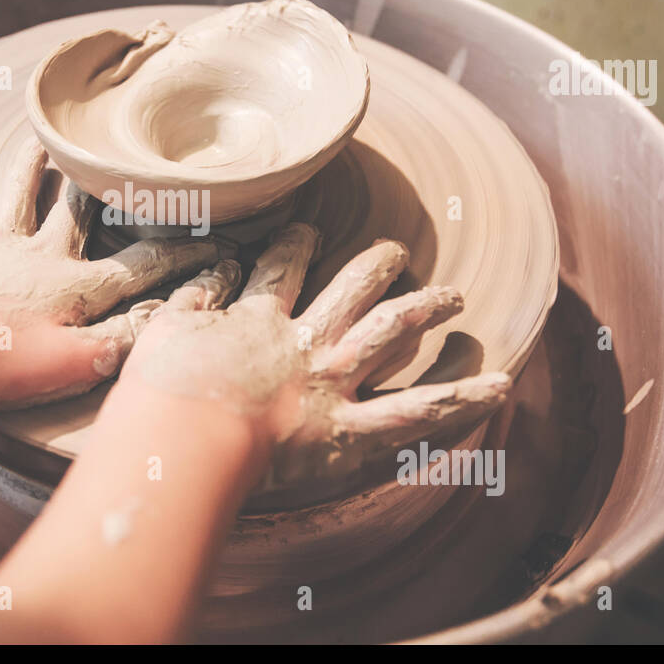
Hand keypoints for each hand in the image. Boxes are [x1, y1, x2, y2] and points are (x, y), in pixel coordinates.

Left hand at [0, 138, 231, 409]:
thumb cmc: (0, 361)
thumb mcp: (76, 362)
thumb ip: (126, 336)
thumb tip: (175, 312)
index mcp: (77, 285)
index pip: (143, 265)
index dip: (184, 256)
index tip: (218, 245)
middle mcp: (41, 256)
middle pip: (77, 211)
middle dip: (103, 187)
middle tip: (118, 159)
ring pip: (19, 198)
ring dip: (31, 167)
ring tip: (39, 137)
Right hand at [120, 223, 510, 485]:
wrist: (184, 434)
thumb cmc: (163, 389)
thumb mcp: (162, 334)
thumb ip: (188, 306)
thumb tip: (203, 282)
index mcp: (256, 322)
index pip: (281, 273)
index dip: (296, 248)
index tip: (308, 230)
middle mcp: (303, 344)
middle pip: (348, 292)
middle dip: (374, 267)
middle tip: (395, 251)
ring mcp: (329, 384)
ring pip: (388, 333)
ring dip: (424, 309)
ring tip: (454, 295)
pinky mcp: (346, 430)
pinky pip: (412, 413)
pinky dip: (459, 400)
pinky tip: (501, 386)